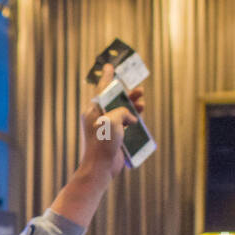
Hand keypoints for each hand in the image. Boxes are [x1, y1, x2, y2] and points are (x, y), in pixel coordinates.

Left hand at [78, 63, 145, 182]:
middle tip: (139, 89)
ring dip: (132, 106)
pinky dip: (133, 119)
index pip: (102, 90)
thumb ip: (122, 111)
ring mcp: (106, 128)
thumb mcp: (112, 120)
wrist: (100, 168)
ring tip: (142, 102)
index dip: (108, 77)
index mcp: (92, 111)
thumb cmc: (102, 143)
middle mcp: (98, 118)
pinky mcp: (114, 138)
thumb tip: (130, 117)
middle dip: (127, 93)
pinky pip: (125, 124)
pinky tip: (140, 116)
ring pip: (121, 112)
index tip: (110, 66)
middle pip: (114, 100)